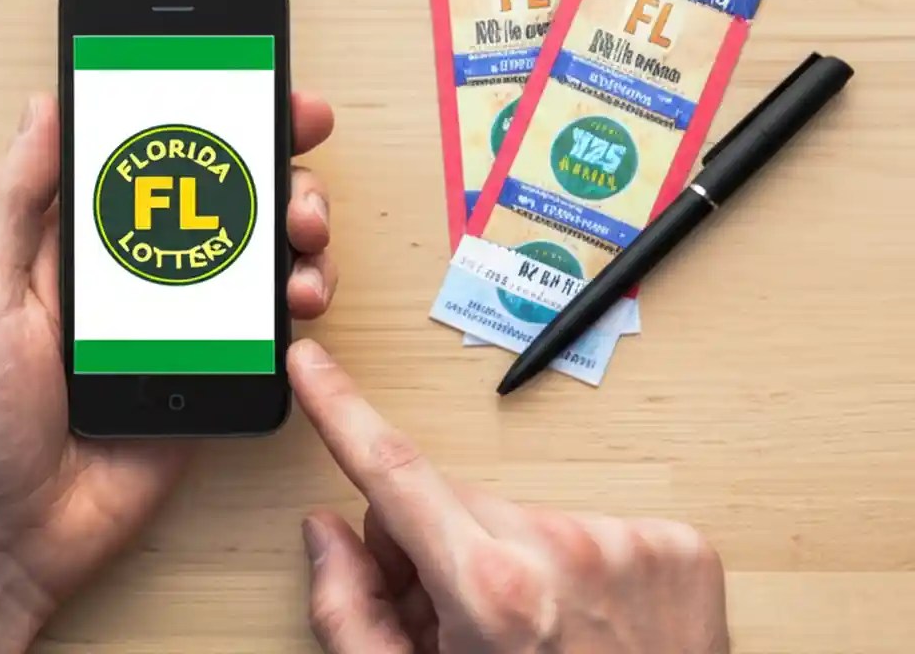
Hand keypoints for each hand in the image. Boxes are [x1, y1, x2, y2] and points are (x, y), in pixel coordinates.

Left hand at [0, 93, 336, 613]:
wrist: (4, 534)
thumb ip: (14, 204)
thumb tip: (43, 106)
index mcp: (76, 243)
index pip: (150, 160)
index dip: (205, 120)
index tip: (259, 90)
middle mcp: (135, 276)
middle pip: (221, 201)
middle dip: (274, 172)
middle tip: (299, 174)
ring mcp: (177, 328)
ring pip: (255, 259)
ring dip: (296, 236)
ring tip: (305, 244)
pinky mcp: (208, 379)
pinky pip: (263, 332)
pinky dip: (294, 308)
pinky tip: (299, 303)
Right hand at [288, 340, 728, 653]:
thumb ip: (350, 615)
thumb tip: (327, 533)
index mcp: (492, 593)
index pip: (392, 471)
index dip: (340, 409)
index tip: (313, 365)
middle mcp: (563, 552)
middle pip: (455, 503)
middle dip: (440, 549)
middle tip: (459, 622)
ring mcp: (629, 544)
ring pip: (523, 517)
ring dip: (513, 561)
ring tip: (534, 635)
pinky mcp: (677, 548)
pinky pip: (591, 528)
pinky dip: (578, 568)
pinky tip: (587, 624)